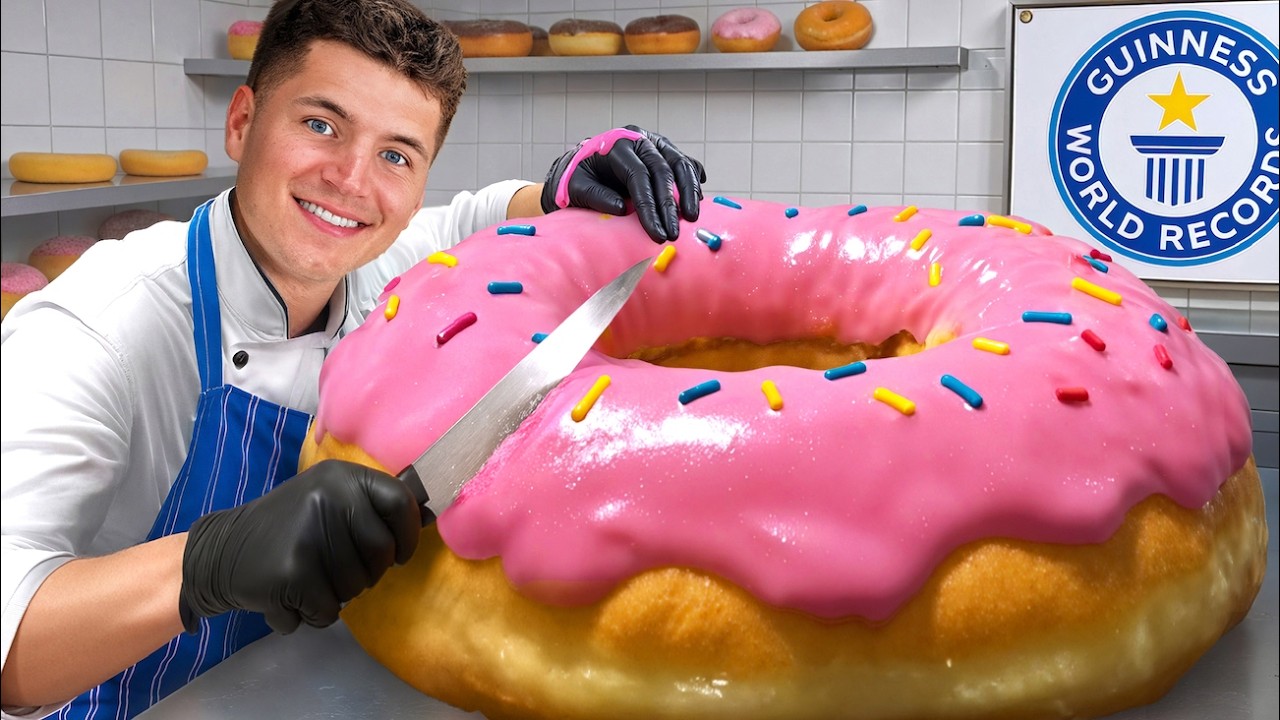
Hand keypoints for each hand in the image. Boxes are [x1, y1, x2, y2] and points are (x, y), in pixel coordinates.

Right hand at [178, 460, 419, 633]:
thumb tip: (432, 514)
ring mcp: (309, 534)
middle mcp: (327, 497)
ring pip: (357, 587)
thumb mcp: (328, 498)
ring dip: (336, 595)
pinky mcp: (291, 573)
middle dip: (367, 573)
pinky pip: (328, 611)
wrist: (219, 552)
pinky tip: (288, 596)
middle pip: (382, 553)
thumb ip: (372, 506)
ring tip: (306, 578)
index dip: (407, 535)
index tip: (398, 552)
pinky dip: (311, 614)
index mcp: (341, 476)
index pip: (400, 503)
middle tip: (334, 567)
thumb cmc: (288, 528)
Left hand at [541, 125, 706, 242]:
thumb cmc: (576, 178)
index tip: (656, 233)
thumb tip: (623, 208)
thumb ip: (595, 196)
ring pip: (680, 163)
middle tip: (674, 233)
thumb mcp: (575, 188)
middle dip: (671, 204)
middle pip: (663, 169)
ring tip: (692, 218)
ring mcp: (655, 142)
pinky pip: (684, 163)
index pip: (638, 175)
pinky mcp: (666, 150)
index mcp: (617, 144)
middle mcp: (639, 138)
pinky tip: (698, 197)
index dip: (650, 206)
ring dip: (689, 192)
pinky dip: (693, 179)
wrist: (580, 164)